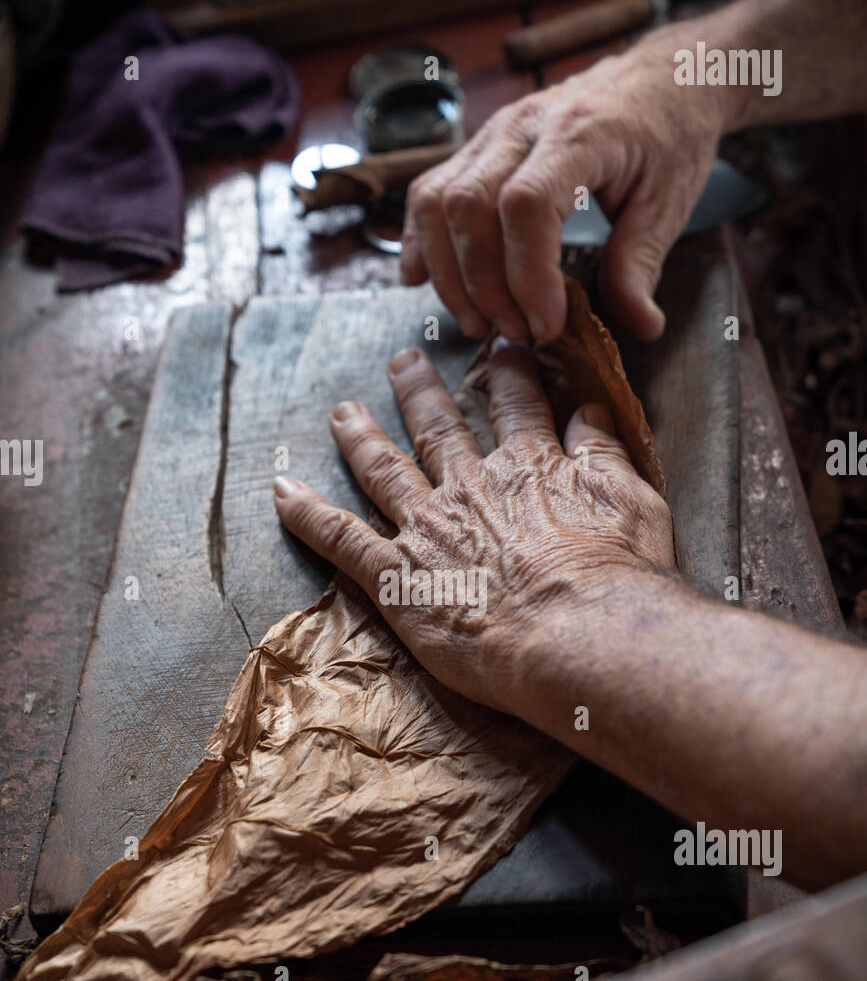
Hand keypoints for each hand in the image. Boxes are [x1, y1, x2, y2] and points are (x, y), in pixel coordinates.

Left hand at [273, 344, 675, 724]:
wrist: (578, 631)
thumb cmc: (617, 577)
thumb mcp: (634, 500)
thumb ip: (606, 454)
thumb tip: (592, 413)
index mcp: (530, 468)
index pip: (516, 407)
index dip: (509, 375)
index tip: (502, 349)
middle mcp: (471, 487)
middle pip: (439, 430)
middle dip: (420, 393)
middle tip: (403, 362)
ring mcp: (427, 529)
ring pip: (384, 470)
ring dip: (361, 438)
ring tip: (342, 412)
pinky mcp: (395, 577)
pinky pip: (340, 537)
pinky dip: (306, 513)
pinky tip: (280, 490)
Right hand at [400, 32, 728, 344]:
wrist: (658, 79)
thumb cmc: (666, 136)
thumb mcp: (668, 202)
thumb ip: (642, 264)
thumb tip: (640, 326)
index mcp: (578, 134)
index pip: (525, 205)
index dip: (527, 276)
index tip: (546, 324)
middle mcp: (522, 126)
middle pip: (470, 207)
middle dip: (484, 286)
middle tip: (516, 332)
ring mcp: (492, 134)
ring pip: (438, 201)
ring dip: (449, 274)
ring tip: (478, 321)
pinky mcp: (476, 149)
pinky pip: (428, 192)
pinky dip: (421, 241)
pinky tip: (424, 281)